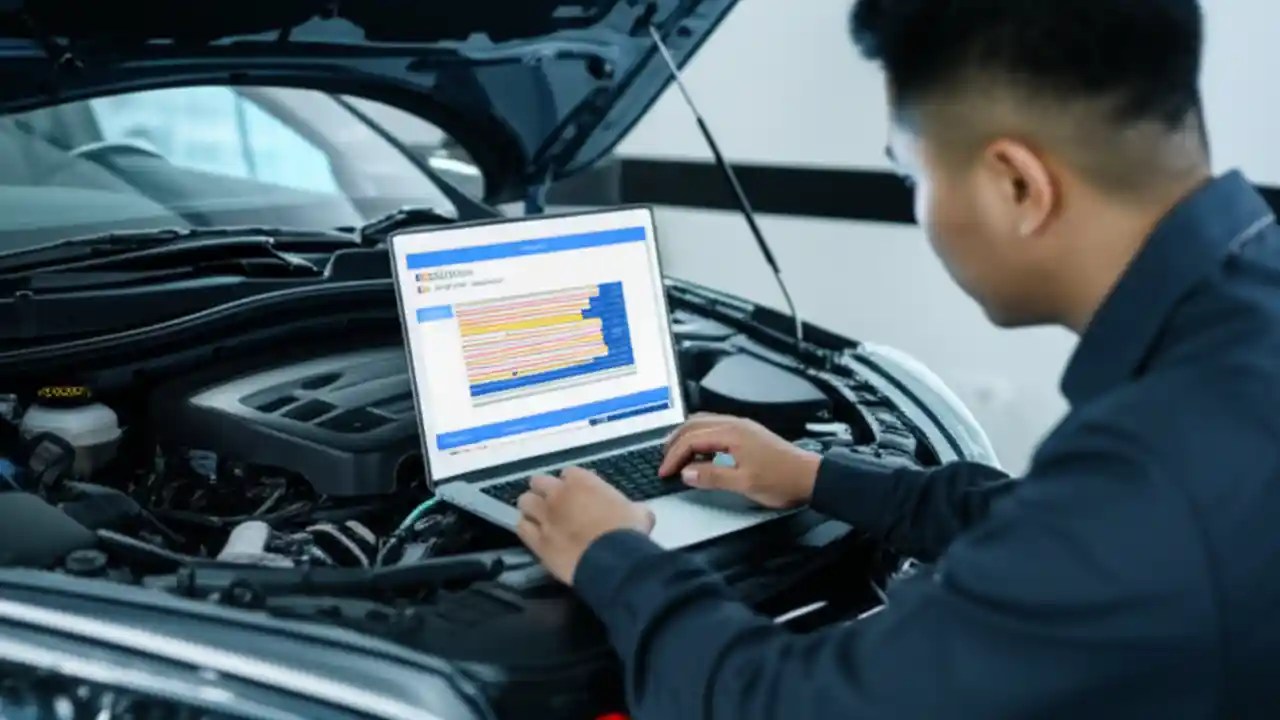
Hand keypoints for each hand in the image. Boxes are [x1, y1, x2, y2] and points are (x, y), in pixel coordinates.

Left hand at [516, 467, 655, 584]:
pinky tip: (533, 533)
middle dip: (544, 490)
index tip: (578, 494)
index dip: (572, 484)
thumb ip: (630, 507)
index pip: (568, 473)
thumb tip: (636, 512)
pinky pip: (521, 527)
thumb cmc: (627, 532)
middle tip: (553, 503)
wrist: (612, 560)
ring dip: (531, 507)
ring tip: (538, 516)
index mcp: (582, 481)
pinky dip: (526, 528)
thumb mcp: (639, 512)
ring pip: (525, 502)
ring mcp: (544, 515)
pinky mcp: (536, 539)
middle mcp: (558, 493)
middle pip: (539, 482)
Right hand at [660, 413, 820, 508]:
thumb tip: (685, 473)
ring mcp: (743, 426)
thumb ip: (712, 477)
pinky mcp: (748, 433)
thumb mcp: (743, 483)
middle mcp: (735, 424)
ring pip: (705, 423)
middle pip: (694, 425)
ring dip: (687, 436)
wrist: (810, 477)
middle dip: (675, 442)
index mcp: (732, 433)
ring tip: (676, 453)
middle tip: (664, 461)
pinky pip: (716, 427)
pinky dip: (701, 437)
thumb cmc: (779, 480)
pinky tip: (700, 452)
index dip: (674, 456)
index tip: (664, 472)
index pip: (692, 439)